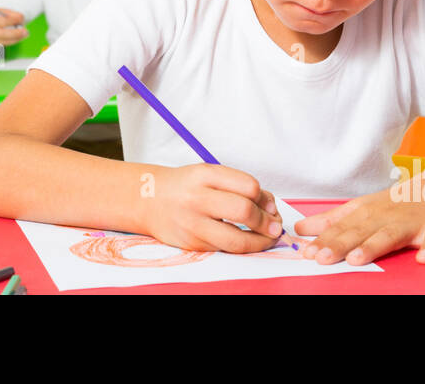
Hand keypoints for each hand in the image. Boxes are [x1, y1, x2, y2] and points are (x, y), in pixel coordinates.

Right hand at [0, 8, 28, 46]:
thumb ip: (2, 12)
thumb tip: (18, 18)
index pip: (2, 20)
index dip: (14, 19)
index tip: (22, 17)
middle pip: (3, 33)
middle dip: (16, 32)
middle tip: (25, 30)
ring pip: (3, 41)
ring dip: (16, 38)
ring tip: (24, 34)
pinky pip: (2, 44)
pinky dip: (12, 41)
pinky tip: (18, 38)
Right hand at [142, 164, 285, 252]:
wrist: (148, 200)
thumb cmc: (186, 186)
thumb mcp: (209, 175)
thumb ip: (239, 185)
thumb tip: (270, 207)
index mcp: (205, 174)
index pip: (248, 186)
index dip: (265, 198)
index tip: (270, 205)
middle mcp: (197, 198)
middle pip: (243, 210)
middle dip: (266, 221)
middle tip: (276, 226)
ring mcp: (193, 223)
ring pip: (236, 240)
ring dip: (260, 242)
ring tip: (269, 238)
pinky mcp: (192, 244)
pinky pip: (225, 249)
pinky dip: (243, 247)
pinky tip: (248, 242)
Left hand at [295, 185, 424, 264]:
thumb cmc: (397, 203)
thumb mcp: (361, 207)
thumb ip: (332, 221)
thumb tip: (299, 230)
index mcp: (366, 212)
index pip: (340, 227)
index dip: (322, 240)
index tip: (304, 252)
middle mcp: (385, 216)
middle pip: (359, 232)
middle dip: (339, 245)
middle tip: (320, 258)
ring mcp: (412, 223)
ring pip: (390, 236)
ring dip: (373, 247)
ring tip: (357, 259)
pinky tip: (424, 258)